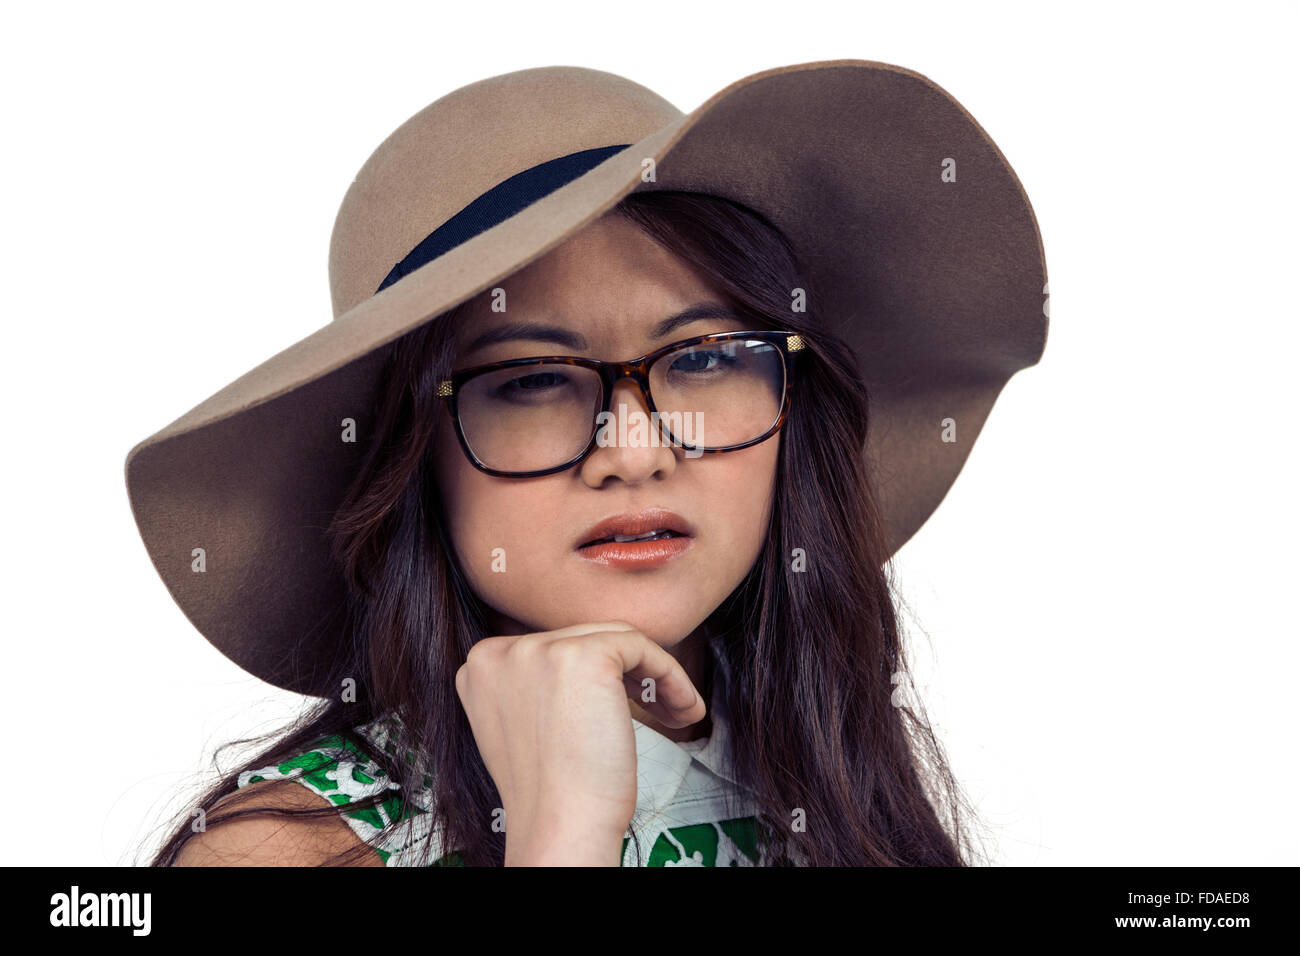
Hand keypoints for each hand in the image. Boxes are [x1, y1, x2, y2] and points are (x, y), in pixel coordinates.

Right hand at [454, 621, 705, 864]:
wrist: (561, 828)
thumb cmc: (553, 792)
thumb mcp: (526, 724)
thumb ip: (538, 684)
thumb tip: (591, 663)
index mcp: (482, 666)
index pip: (552, 647)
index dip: (595, 676)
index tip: (623, 704)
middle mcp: (502, 650)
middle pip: (584, 638)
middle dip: (626, 674)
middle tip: (658, 708)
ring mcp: (539, 649)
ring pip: (616, 639)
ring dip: (654, 674)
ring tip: (675, 711)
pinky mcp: (585, 656)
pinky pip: (643, 648)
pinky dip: (671, 676)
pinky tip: (684, 710)